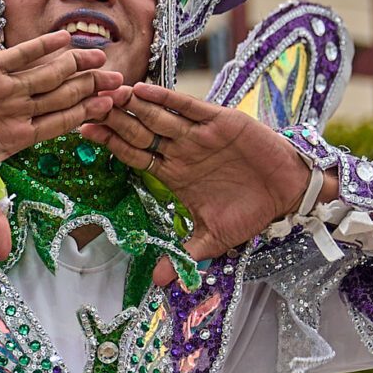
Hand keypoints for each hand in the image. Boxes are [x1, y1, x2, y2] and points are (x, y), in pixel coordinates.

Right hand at [0, 33, 123, 258]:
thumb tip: (3, 255)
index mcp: (15, 137)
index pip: (59, 125)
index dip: (85, 117)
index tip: (111, 111)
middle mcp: (14, 110)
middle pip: (61, 97)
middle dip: (90, 89)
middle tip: (120, 81)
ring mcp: (3, 88)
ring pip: (47, 75)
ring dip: (74, 65)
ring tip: (101, 56)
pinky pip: (20, 56)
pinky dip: (43, 47)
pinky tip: (67, 38)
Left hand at [82, 84, 327, 286]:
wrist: (288, 193)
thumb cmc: (250, 212)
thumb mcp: (213, 240)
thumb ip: (185, 256)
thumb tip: (160, 282)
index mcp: (173, 173)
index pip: (134, 155)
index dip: (110, 143)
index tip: (84, 133)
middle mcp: (181, 150)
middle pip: (139, 132)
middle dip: (113, 119)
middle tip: (86, 105)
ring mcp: (198, 135)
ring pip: (158, 117)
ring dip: (133, 106)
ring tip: (107, 93)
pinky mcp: (220, 121)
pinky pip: (188, 108)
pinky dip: (166, 99)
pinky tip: (142, 90)